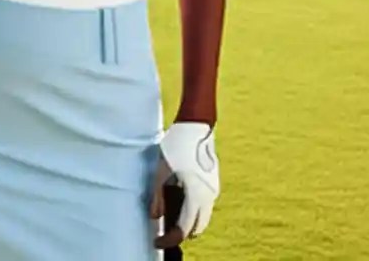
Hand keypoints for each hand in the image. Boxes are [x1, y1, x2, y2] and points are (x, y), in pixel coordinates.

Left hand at [150, 122, 219, 247]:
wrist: (196, 127)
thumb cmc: (176, 146)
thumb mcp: (161, 172)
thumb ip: (157, 197)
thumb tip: (155, 217)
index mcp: (196, 195)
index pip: (185, 227)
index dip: (170, 238)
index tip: (157, 242)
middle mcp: (209, 196)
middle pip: (197, 227)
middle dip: (180, 233)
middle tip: (163, 233)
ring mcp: (213, 190)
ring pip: (203, 217)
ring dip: (188, 223)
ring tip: (167, 218)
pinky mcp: (212, 184)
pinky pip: (204, 206)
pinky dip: (193, 212)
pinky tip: (177, 204)